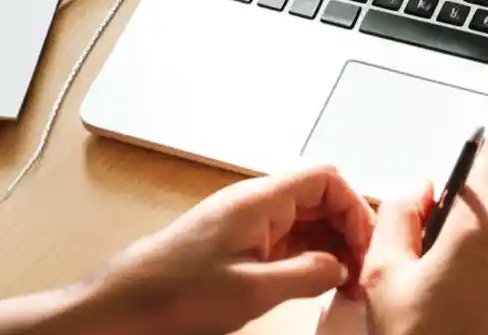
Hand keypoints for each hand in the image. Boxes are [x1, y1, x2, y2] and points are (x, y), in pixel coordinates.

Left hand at [86, 166, 374, 334]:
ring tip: (343, 281)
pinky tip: (315, 282)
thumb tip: (340, 267)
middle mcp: (254, 204)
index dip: (354, 208)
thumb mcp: (253, 290)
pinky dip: (308, 258)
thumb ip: (307, 274)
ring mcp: (246, 223)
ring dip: (330, 246)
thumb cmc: (171, 293)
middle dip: (347, 230)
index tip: (365, 245)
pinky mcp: (237, 244)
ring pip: (305, 221)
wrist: (122, 307)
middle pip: (320, 199)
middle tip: (360, 268)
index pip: (326, 179)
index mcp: (260, 200)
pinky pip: (286, 240)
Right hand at [358, 140, 487, 334]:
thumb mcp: (385, 275)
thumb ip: (398, 214)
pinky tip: (474, 310)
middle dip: (465, 223)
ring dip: (483, 254)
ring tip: (451, 296)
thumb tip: (419, 191)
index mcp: (483, 224)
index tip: (468, 155)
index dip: (473, 156)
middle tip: (432, 262)